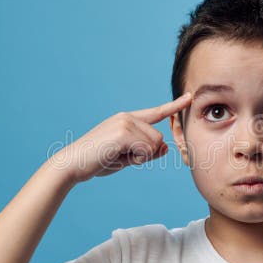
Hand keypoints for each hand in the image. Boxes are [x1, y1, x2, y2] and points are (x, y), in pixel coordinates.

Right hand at [56, 92, 192, 182]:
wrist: (72, 165)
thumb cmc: (97, 161)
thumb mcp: (126, 157)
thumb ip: (147, 152)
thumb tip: (166, 147)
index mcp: (127, 120)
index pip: (156, 112)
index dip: (174, 106)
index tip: (189, 97)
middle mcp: (128, 117)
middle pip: (159, 138)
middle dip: (146, 154)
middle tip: (122, 157)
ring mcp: (125, 122)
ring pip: (154, 144)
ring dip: (140, 157)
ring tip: (117, 156)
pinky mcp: (123, 132)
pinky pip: (146, 149)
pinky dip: (135, 159)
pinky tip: (117, 157)